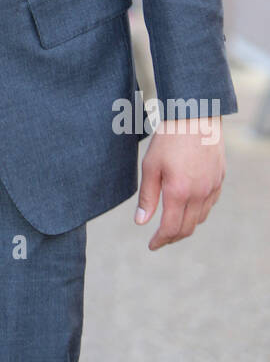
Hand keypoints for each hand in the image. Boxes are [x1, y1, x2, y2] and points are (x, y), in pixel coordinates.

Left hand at [135, 116, 223, 249]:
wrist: (195, 115)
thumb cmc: (169, 138)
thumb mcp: (150, 166)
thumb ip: (147, 197)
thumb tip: (141, 222)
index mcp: (179, 192)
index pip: (171, 228)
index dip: (160, 240)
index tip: (152, 245)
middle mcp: (199, 194)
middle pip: (187, 228)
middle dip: (172, 237)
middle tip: (160, 239)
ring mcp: (212, 187)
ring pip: (200, 217)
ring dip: (186, 225)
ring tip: (173, 224)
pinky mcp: (220, 179)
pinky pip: (210, 203)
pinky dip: (198, 211)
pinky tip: (189, 206)